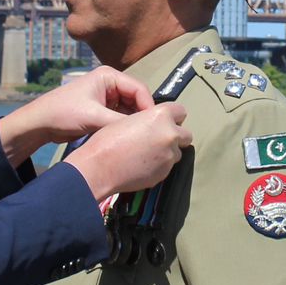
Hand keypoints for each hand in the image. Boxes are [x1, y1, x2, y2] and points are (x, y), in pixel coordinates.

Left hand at [0, 68, 155, 166]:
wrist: (40, 124)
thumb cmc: (63, 113)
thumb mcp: (95, 117)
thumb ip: (120, 122)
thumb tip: (145, 129)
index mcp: (109, 76)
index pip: (139, 89)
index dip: (148, 107)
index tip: (153, 126)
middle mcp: (110, 83)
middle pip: (137, 99)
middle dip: (142, 115)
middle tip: (150, 133)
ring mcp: (107, 96)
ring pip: (130, 109)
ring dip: (134, 122)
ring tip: (141, 137)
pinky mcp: (103, 109)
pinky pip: (121, 116)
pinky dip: (125, 126)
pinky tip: (129, 137)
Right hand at [65, 103, 190, 201]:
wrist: (100, 167)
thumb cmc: (107, 141)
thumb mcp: (129, 119)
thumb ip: (150, 120)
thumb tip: (158, 124)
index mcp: (161, 116)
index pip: (181, 111)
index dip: (172, 116)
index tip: (165, 121)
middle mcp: (170, 134)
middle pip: (185, 134)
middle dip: (174, 135)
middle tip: (157, 138)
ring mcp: (169, 156)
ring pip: (177, 152)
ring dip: (167, 151)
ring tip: (147, 153)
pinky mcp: (164, 172)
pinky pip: (167, 166)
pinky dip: (159, 164)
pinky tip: (142, 164)